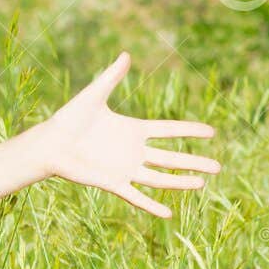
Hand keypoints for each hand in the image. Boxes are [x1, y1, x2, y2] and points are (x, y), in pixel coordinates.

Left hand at [33, 51, 219, 216]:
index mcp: (133, 129)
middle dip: (194, 162)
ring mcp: (125, 168)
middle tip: (218, 167)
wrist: (50, 143)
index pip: (169, 130)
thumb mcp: (94, 96)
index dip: (189, 130)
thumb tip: (126, 54)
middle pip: (171, 158)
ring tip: (202, 184)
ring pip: (159, 178)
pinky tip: (168, 214)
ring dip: (180, 182)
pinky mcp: (112, 182)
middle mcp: (133, 151)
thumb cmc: (69, 118)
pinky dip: (151, 206)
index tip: (211, 132)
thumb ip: (111, 77)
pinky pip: (136, 196)